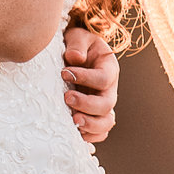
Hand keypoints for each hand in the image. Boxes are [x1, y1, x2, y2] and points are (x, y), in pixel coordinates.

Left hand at [62, 24, 119, 143]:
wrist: (77, 54)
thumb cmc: (78, 45)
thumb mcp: (78, 37)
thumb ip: (77, 44)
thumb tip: (74, 58)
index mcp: (109, 68)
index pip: (103, 78)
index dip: (85, 78)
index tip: (64, 72)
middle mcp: (109, 89)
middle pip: (107, 104)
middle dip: (87, 104)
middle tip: (67, 98)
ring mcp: (103, 104)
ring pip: (106, 122)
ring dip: (90, 124)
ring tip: (73, 121)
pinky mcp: (94, 115)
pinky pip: (99, 132)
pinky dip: (90, 136)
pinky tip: (75, 132)